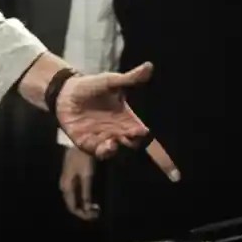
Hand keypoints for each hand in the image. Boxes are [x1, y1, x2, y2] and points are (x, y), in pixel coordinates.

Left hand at [56, 62, 179, 181]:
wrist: (66, 92)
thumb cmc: (92, 87)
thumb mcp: (112, 82)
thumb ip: (130, 79)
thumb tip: (149, 66)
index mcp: (129, 122)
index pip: (149, 142)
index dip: (163, 159)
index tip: (175, 175)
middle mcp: (119, 134)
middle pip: (133, 148)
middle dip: (134, 144)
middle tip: (133, 133)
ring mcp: (103, 140)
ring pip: (116, 153)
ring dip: (116, 149)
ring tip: (113, 141)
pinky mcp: (88, 144)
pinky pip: (98, 153)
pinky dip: (103, 151)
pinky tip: (104, 143)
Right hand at [59, 147, 98, 219]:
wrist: (78, 143)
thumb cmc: (83, 158)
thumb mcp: (86, 176)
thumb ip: (86, 192)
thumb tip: (86, 208)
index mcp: (67, 187)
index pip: (72, 207)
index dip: (83, 214)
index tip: (94, 215)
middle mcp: (65, 187)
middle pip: (72, 205)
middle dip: (84, 211)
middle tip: (97, 212)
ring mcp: (67, 182)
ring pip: (74, 200)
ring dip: (84, 205)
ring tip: (95, 206)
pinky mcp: (71, 178)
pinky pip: (76, 194)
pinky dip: (83, 198)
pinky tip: (90, 198)